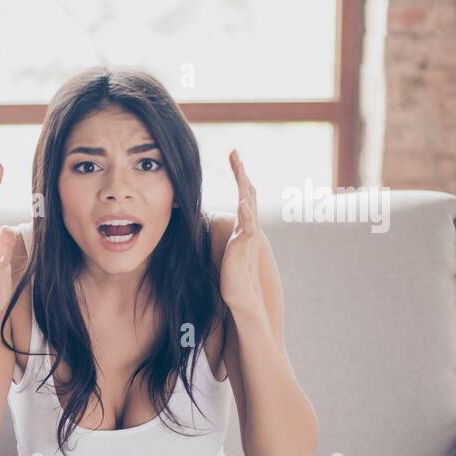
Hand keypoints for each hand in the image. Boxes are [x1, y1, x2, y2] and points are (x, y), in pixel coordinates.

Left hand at [219, 149, 267, 316]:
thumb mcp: (221, 254)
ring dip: (244, 185)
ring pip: (249, 205)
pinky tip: (243, 202)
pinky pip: (249, 228)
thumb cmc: (231, 281)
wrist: (242, 302)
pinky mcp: (245, 249)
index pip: (240, 198)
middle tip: (235, 153)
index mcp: (241, 229)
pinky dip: (247, 214)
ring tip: (240, 167)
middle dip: (241, 173)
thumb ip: (220, 241)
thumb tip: (206, 232)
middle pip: (247, 194)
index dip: (237, 178)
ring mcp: (248, 238)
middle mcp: (247, 230)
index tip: (231, 158)